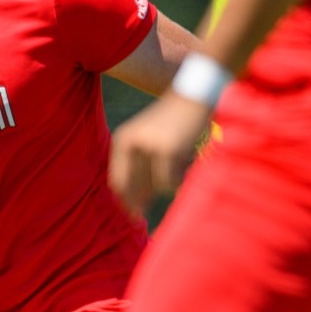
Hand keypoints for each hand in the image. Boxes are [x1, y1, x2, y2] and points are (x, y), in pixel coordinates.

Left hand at [108, 93, 213, 216]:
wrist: (194, 95)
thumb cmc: (173, 122)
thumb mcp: (148, 140)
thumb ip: (140, 169)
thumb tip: (136, 207)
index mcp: (123, 139)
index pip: (117, 180)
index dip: (124, 200)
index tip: (131, 215)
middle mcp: (132, 143)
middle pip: (132, 187)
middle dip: (138, 203)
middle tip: (141, 216)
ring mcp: (150, 146)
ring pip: (155, 186)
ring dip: (167, 183)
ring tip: (178, 166)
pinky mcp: (169, 151)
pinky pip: (171, 181)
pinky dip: (179, 179)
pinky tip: (186, 164)